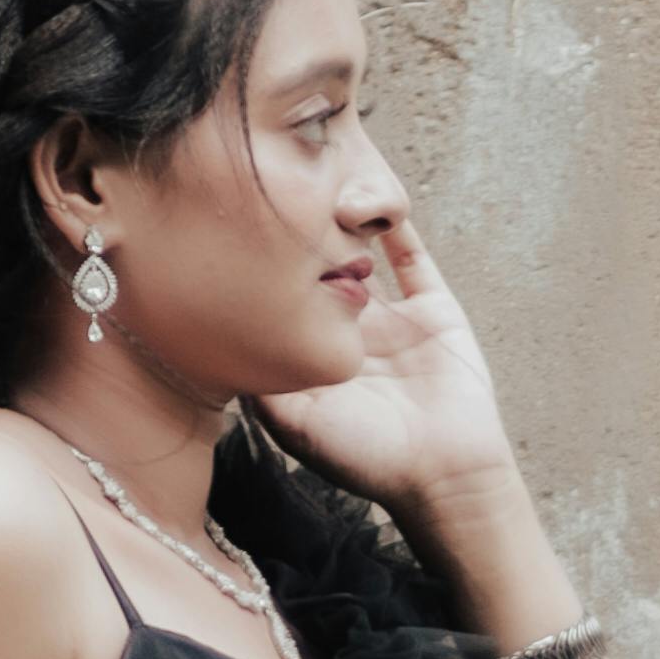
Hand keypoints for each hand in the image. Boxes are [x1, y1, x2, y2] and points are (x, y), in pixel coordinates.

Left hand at [256, 209, 516, 528]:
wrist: (446, 475)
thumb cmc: (366, 458)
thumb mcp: (294, 424)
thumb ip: (258, 383)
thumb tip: (213, 342)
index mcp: (315, 358)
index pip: (281, 302)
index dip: (260, 271)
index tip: (232, 234)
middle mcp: (351, 334)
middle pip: (319, 271)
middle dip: (297, 238)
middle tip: (271, 194)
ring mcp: (393, 319)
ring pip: (362, 256)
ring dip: (344, 224)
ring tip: (317, 183)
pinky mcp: (435, 309)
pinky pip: (414, 258)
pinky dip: (398, 228)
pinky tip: (374, 197)